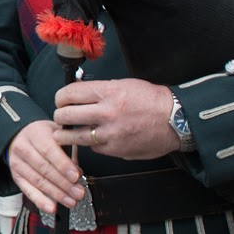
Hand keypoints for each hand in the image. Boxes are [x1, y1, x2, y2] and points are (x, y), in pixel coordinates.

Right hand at [6, 120, 81, 214]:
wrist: (19, 136)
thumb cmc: (43, 135)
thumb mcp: (57, 134)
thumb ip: (68, 150)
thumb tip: (78, 172)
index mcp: (36, 133)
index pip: (49, 150)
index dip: (63, 165)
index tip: (76, 176)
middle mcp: (23, 148)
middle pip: (44, 169)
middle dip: (63, 183)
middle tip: (79, 192)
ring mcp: (18, 163)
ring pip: (38, 182)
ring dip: (56, 194)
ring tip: (71, 201)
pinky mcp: (16, 177)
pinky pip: (28, 191)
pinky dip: (40, 201)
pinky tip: (52, 208)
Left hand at [52, 78, 181, 160]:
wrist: (174, 119)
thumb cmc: (151, 100)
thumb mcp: (124, 84)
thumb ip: (100, 90)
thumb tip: (78, 92)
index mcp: (108, 92)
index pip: (70, 93)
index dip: (60, 97)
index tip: (60, 100)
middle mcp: (107, 112)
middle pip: (66, 115)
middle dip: (59, 116)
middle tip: (60, 117)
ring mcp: (110, 133)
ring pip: (74, 136)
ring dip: (65, 135)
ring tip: (62, 134)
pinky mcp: (115, 149)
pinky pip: (93, 148)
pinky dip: (91, 144)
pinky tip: (92, 139)